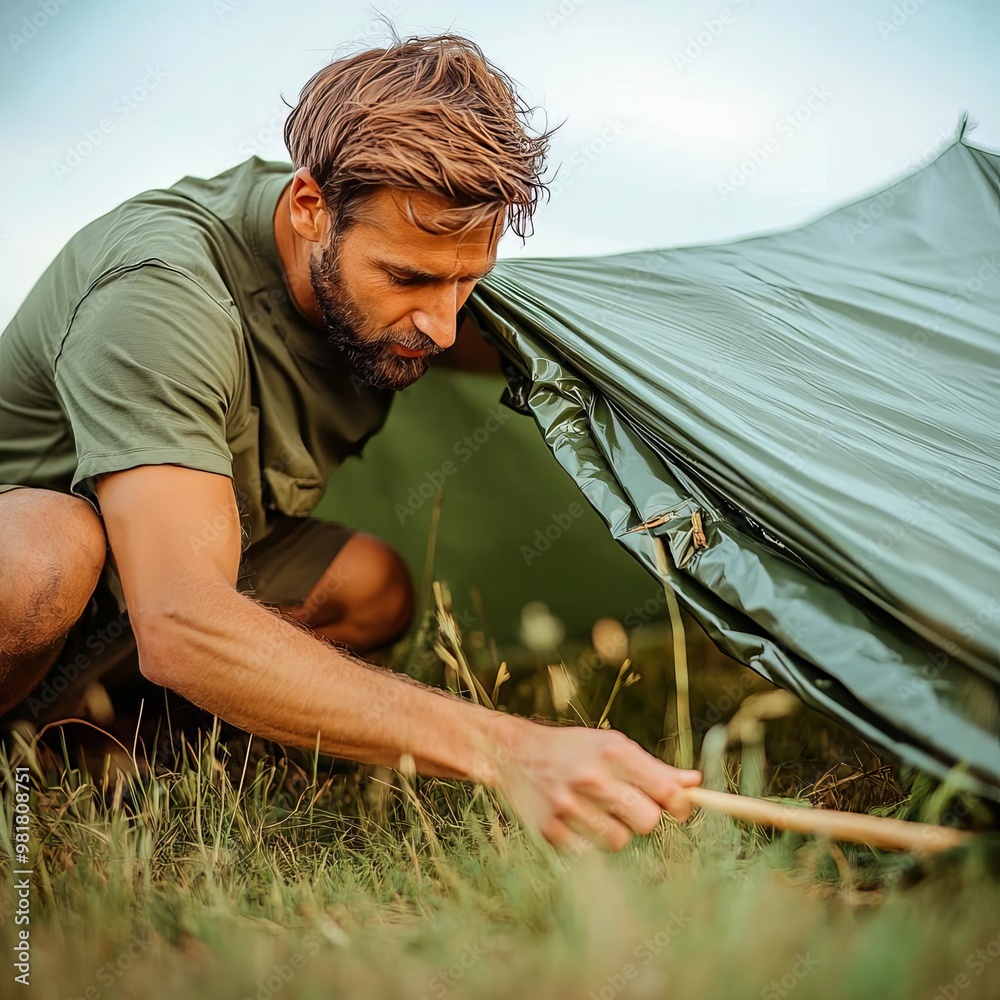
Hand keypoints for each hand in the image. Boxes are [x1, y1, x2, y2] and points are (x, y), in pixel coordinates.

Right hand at [481, 716, 702, 851]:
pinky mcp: (550, 830)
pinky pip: (590, 852)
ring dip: (615, 831)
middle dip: (644, 818)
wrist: (513, 752)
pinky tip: (576, 819)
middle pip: (647, 822)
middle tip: (629, 806)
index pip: (666, 791)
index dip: (681, 806)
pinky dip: (589, 840)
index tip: (679, 809)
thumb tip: (695, 782)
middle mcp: (592, 777)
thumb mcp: (612, 746)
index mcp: (612, 751)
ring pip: (620, 841)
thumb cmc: (573, 749)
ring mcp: (569, 806)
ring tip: (597, 811)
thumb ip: (654, 768)